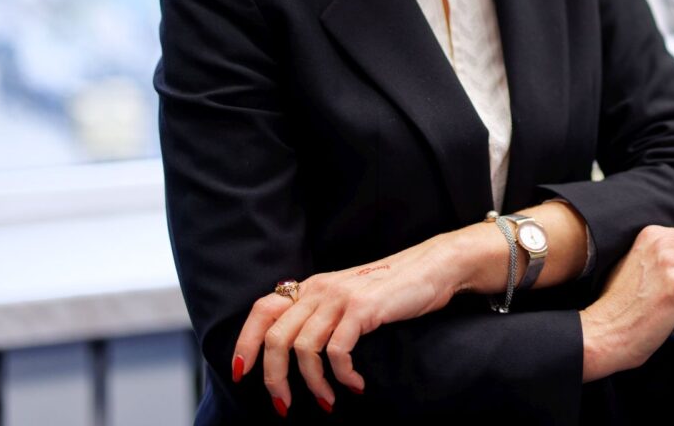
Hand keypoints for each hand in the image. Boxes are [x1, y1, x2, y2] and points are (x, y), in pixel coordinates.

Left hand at [231, 226, 496, 414]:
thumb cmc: (391, 289)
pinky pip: (337, 352)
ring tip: (328, 402)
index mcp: (311, 286)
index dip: (245, 342)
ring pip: (303, 350)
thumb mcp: (347, 297)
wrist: (432, 267)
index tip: (241, 373)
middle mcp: (319, 289)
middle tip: (284, 406)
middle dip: (274, 379)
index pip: (261, 310)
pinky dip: (342, 375)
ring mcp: (340, 297)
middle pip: (276, 338)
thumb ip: (321, 313)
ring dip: (313, 385)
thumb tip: (295, 351)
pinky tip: (356, 384)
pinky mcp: (362, 309)